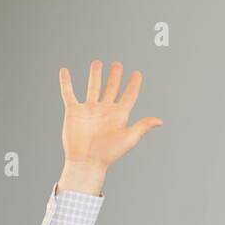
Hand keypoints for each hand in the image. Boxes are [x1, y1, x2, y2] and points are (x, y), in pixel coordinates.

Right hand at [57, 61, 161, 193]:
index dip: (133, 85)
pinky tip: (65, 71)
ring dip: (95, 75)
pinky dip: (66, 82)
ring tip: (97, 63)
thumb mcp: (129, 138)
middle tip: (118, 64)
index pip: (129, 96)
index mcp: (120, 116)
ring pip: (93, 87)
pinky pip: (69, 93)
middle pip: (111, 88)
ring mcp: (89, 109)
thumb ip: (142, 127)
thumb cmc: (109, 153)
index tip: (137, 73)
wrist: (87, 161)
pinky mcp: (74, 111)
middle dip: (115, 76)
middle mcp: (105, 110)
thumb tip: (160, 121)